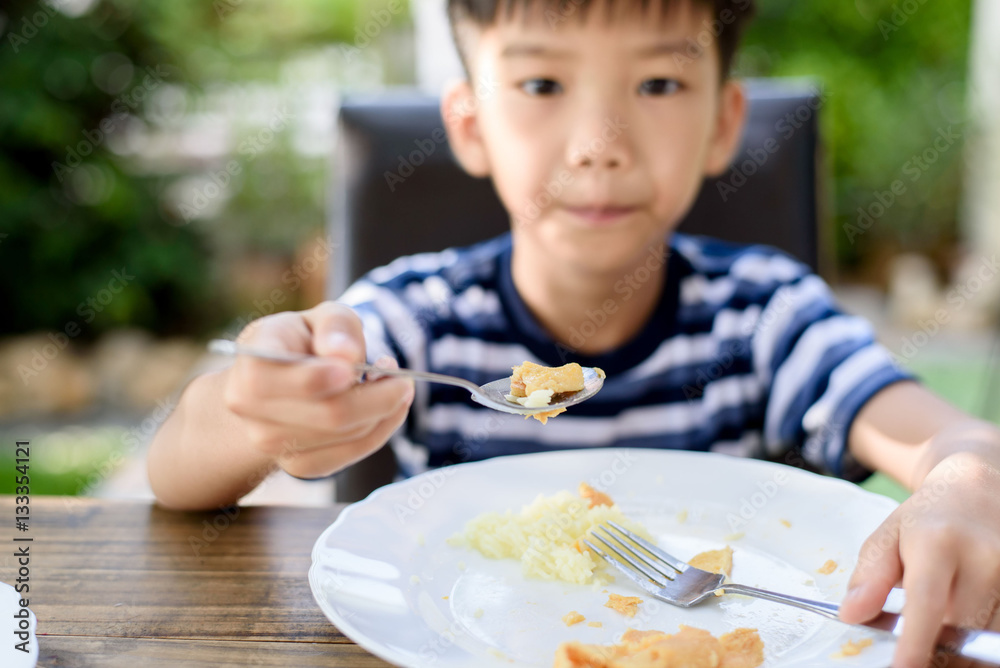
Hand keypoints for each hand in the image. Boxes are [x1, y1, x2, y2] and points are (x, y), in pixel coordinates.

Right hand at [223, 301, 413, 478]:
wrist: (279, 381)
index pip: (280, 381)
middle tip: (399, 376)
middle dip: (379, 395)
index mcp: (251, 364)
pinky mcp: (298, 465)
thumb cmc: (303, 342)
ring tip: (389, 383)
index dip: (321, 376)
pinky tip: (384, 408)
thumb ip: (336, 326)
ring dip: (384, 410)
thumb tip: (346, 355)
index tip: (356, 365)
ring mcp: (270, 443)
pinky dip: (381, 429)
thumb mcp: (322, 317)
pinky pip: (353, 452)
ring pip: (348, 435)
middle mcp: (250, 409)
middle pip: (330, 414)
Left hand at [840, 451, 999, 667]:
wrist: (981, 488)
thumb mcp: (887, 537)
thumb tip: (850, 615)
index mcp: (937, 541)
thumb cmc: (928, 518)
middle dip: (937, 651)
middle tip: (913, 653)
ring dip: (964, 647)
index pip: (926, 602)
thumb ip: (869, 577)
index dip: (915, 643)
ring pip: (988, 635)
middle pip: (960, 628)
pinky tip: (965, 626)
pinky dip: (984, 637)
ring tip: (940, 635)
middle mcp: (984, 555)